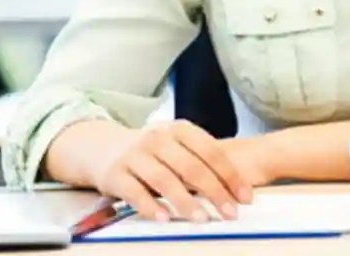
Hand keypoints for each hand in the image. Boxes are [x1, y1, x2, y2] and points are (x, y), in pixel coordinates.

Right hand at [86, 119, 256, 222]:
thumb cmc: (151, 151)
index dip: (231, 175)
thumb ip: (200, 160)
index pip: (211, 151)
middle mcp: (158, 138)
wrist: (103, 147)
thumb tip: (237, 189)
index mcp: (179, 129)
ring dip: (186, 202)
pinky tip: (165, 219)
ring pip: (164, 179)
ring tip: (202, 219)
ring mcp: (135, 155)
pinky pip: (135, 192)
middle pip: (191, 167)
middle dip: (215, 192)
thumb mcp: (176, 145)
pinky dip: (150, 206)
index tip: (245, 198)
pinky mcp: (115, 174)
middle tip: (230, 213)